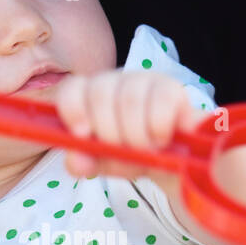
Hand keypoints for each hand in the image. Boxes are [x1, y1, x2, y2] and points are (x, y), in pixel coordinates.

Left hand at [54, 71, 200, 182]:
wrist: (173, 163)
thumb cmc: (133, 157)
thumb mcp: (106, 164)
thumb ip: (85, 163)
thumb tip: (75, 160)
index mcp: (89, 98)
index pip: (72, 89)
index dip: (73, 108)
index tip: (82, 134)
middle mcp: (113, 83)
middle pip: (100, 93)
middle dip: (110, 132)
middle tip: (125, 152)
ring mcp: (143, 80)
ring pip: (129, 99)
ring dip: (136, 135)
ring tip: (147, 150)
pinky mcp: (171, 86)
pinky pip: (161, 101)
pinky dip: (158, 128)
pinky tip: (162, 139)